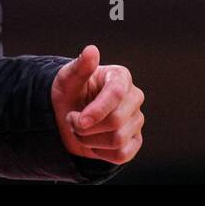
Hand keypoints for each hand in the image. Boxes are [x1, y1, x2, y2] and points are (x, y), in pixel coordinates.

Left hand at [51, 44, 143, 166]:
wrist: (69, 116)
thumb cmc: (70, 93)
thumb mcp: (67, 79)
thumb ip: (80, 66)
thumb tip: (92, 50)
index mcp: (120, 77)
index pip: (116, 94)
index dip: (97, 111)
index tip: (79, 120)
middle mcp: (134, 97)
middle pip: (117, 120)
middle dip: (88, 127)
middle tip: (73, 120)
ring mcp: (137, 120)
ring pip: (117, 140)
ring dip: (90, 141)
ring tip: (81, 131)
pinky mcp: (135, 141)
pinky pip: (122, 155)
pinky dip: (101, 153)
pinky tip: (93, 143)